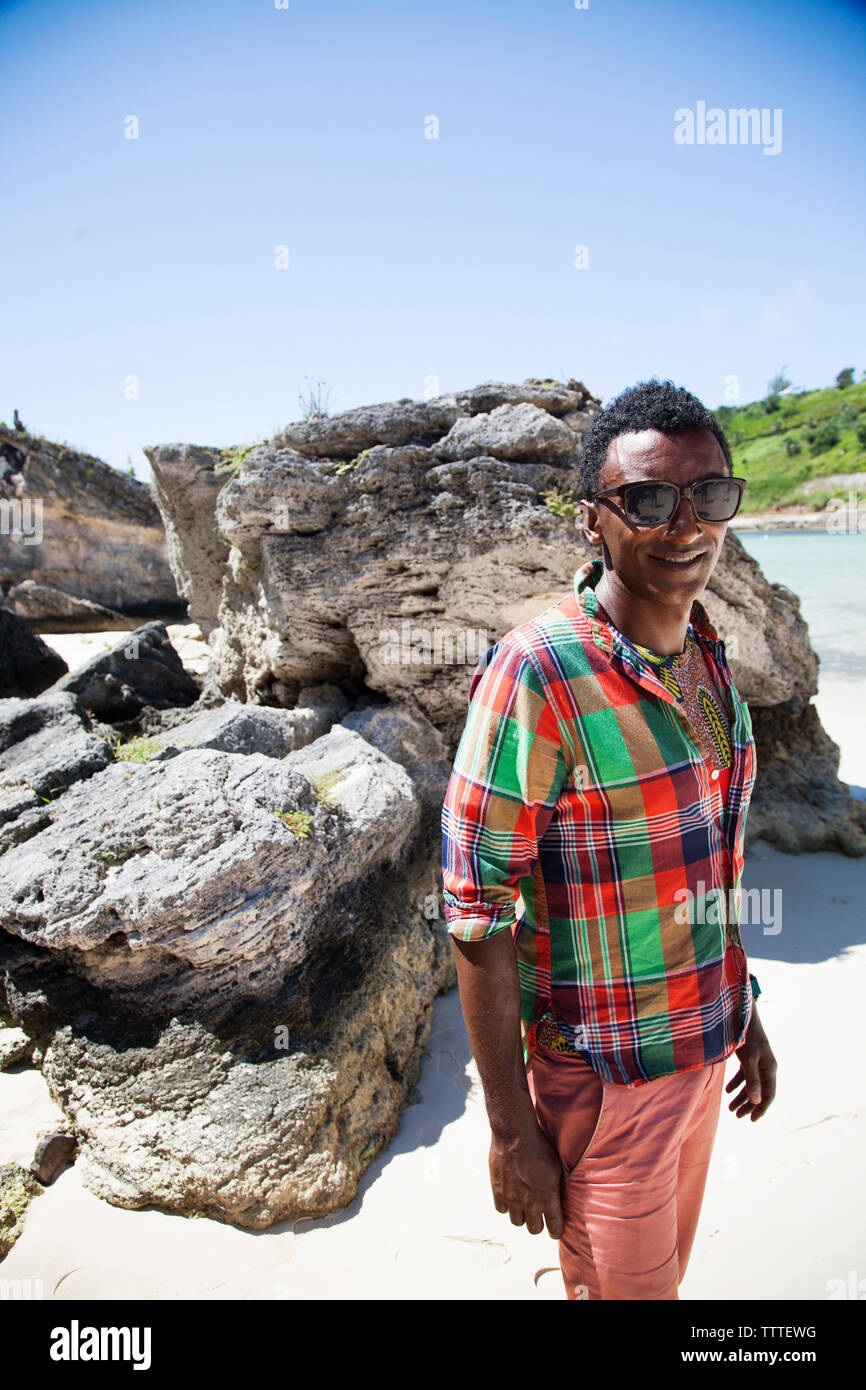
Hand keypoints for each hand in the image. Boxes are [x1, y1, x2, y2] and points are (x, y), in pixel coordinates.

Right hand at [489, 1113, 564, 1238]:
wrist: (515, 1135)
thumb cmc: (540, 1147)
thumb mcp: (556, 1168)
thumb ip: (555, 1189)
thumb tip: (557, 1200)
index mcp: (548, 1198)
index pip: (554, 1227)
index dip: (556, 1231)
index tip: (555, 1230)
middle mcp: (530, 1203)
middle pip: (535, 1229)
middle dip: (539, 1224)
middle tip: (539, 1216)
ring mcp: (512, 1199)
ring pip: (517, 1222)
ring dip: (522, 1216)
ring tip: (524, 1206)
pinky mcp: (498, 1191)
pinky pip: (502, 1210)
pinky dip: (506, 1206)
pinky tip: (510, 1196)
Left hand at [726, 1006, 776, 1120]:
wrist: (742, 1014)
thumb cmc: (746, 1036)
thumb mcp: (749, 1059)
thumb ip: (752, 1080)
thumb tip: (756, 1102)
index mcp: (770, 1068)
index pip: (768, 1095)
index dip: (761, 1109)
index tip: (751, 1120)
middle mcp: (766, 1066)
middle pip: (759, 1091)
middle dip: (748, 1105)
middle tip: (736, 1116)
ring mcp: (757, 1061)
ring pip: (750, 1084)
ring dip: (741, 1096)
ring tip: (730, 1108)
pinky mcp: (749, 1055)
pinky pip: (745, 1074)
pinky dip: (736, 1083)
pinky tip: (727, 1090)